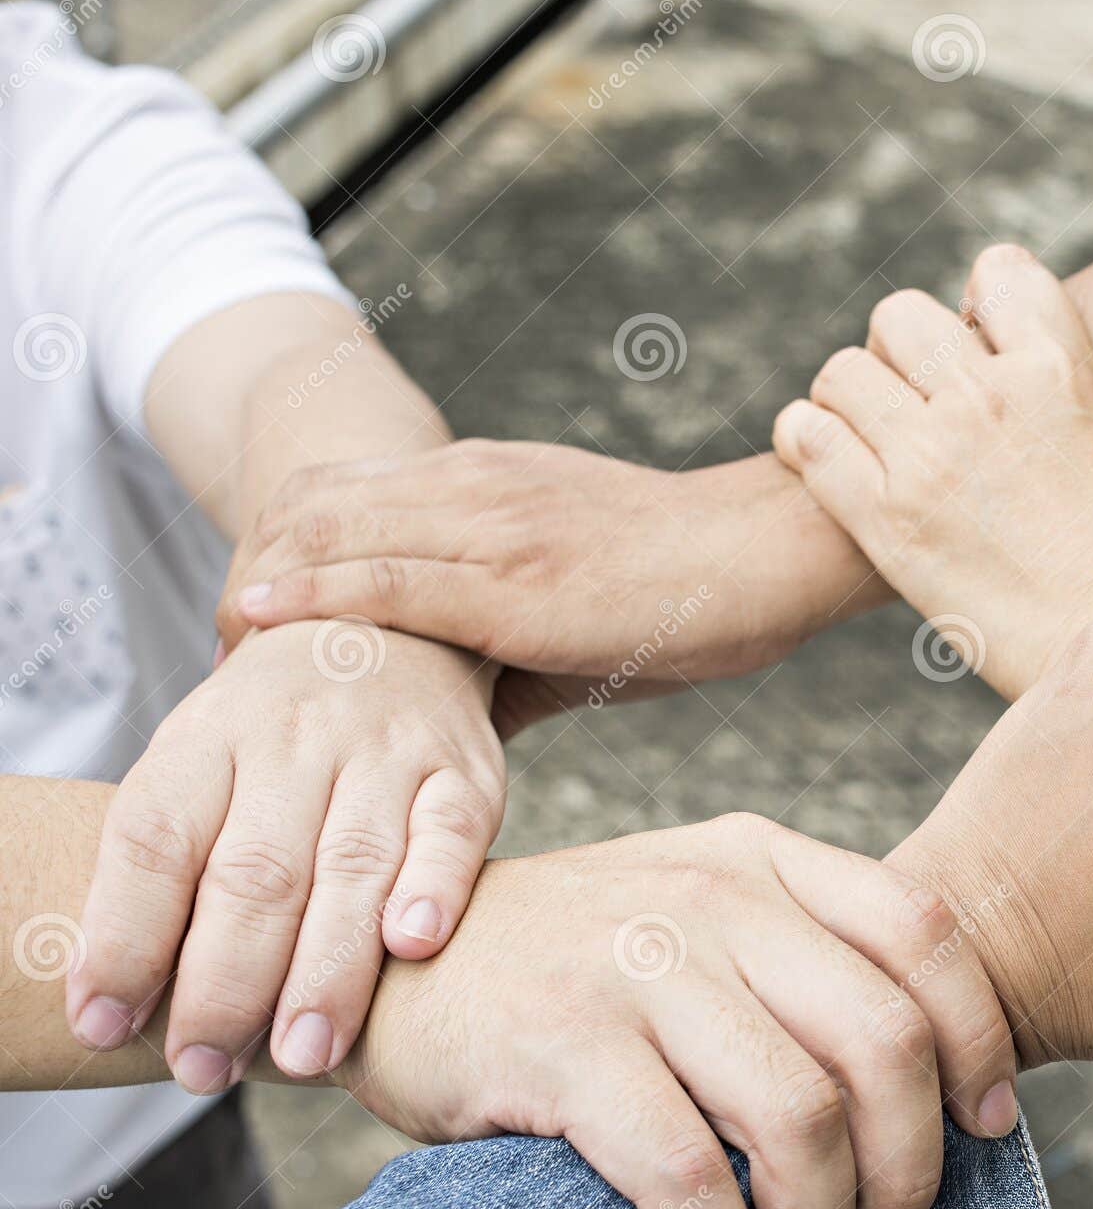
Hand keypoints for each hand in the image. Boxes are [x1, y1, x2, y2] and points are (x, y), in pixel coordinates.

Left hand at [66, 622, 504, 1086]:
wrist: (390, 633)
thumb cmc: (275, 742)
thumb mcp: (201, 769)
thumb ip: (168, 874)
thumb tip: (116, 1008)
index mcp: (206, 740)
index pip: (154, 840)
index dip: (124, 937)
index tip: (104, 1025)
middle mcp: (293, 739)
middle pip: (255, 869)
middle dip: (227, 983)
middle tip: (207, 1071)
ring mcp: (385, 751)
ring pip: (353, 863)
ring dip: (327, 968)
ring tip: (302, 1055)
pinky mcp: (466, 771)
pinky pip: (452, 831)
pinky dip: (435, 887)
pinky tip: (413, 944)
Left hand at [212, 443, 888, 729]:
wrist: (761, 554)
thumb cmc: (677, 588)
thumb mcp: (568, 603)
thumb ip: (496, 652)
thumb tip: (448, 726)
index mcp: (480, 482)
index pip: (340, 490)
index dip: (278, 542)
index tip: (243, 614)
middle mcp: (470, 485)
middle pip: (312, 500)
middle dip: (252, 565)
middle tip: (213, 646)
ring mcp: (489, 524)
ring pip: (330, 529)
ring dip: (261, 581)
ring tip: (215, 647)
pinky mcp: (513, 581)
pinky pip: (387, 580)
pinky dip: (313, 596)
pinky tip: (256, 616)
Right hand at [340, 814, 1018, 1208]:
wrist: (389, 958)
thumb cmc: (567, 966)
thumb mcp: (688, 916)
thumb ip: (791, 964)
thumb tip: (922, 1100)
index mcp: (759, 861)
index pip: (924, 934)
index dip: (980, 1042)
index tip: (986, 1126)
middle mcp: (713, 897)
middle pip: (884, 1044)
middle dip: (907, 1174)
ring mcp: (639, 965)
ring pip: (799, 1121)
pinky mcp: (566, 1043)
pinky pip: (688, 1179)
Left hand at [773, 243, 1092, 695]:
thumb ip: (1053, 401)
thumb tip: (1002, 386)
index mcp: (1060, 369)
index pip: (996, 274)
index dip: (977, 310)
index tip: (977, 354)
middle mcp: (991, 396)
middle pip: (901, 319)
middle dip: (898, 355)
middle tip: (910, 410)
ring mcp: (933, 454)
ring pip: (845, 370)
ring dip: (847, 399)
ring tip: (866, 442)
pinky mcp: (887, 518)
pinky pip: (809, 439)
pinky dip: (803, 440)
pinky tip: (819, 464)